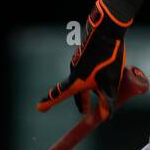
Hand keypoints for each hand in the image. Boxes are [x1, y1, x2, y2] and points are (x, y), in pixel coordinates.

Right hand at [37, 0, 130, 117]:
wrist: (107, 32)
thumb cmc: (107, 59)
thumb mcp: (110, 83)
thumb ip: (107, 101)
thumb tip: (105, 117)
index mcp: (76, 81)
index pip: (58, 95)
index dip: (49, 102)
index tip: (39, 108)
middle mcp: (74, 72)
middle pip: (74, 91)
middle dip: (81, 101)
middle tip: (84, 111)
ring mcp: (79, 63)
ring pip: (83, 81)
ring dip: (89, 90)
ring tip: (98, 94)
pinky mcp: (85, 56)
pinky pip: (88, 71)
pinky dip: (93, 78)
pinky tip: (104, 73)